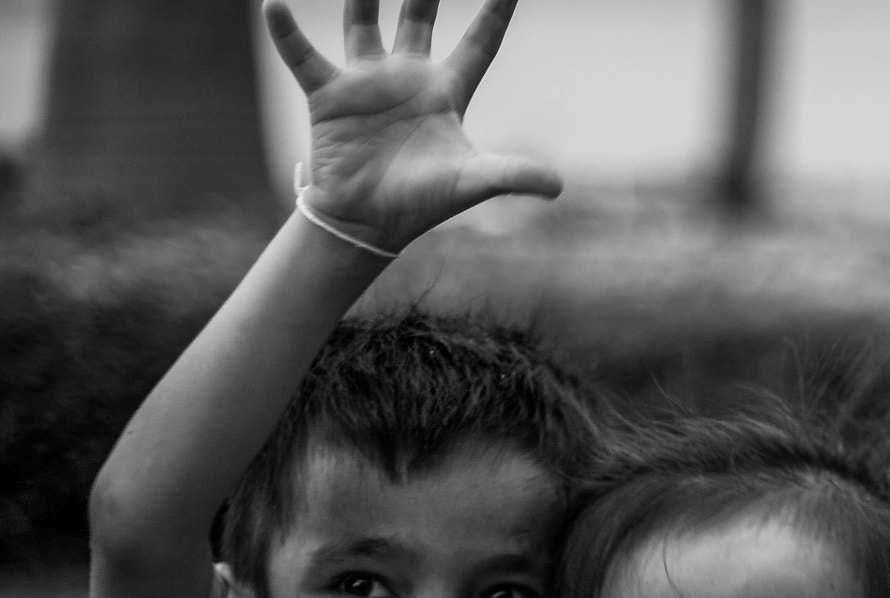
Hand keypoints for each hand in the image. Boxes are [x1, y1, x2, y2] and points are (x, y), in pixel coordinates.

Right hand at [266, 0, 561, 250]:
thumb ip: (513, 175)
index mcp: (447, 92)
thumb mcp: (473, 183)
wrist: (371, 224)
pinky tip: (273, 5)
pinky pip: (302, 55)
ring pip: (362, 21)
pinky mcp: (328, 95)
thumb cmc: (424, 203)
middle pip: (419, 17)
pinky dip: (286, 33)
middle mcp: (406, 77)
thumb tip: (557, 186)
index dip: (495, 12)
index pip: (480, 43)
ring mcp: (366, 82)